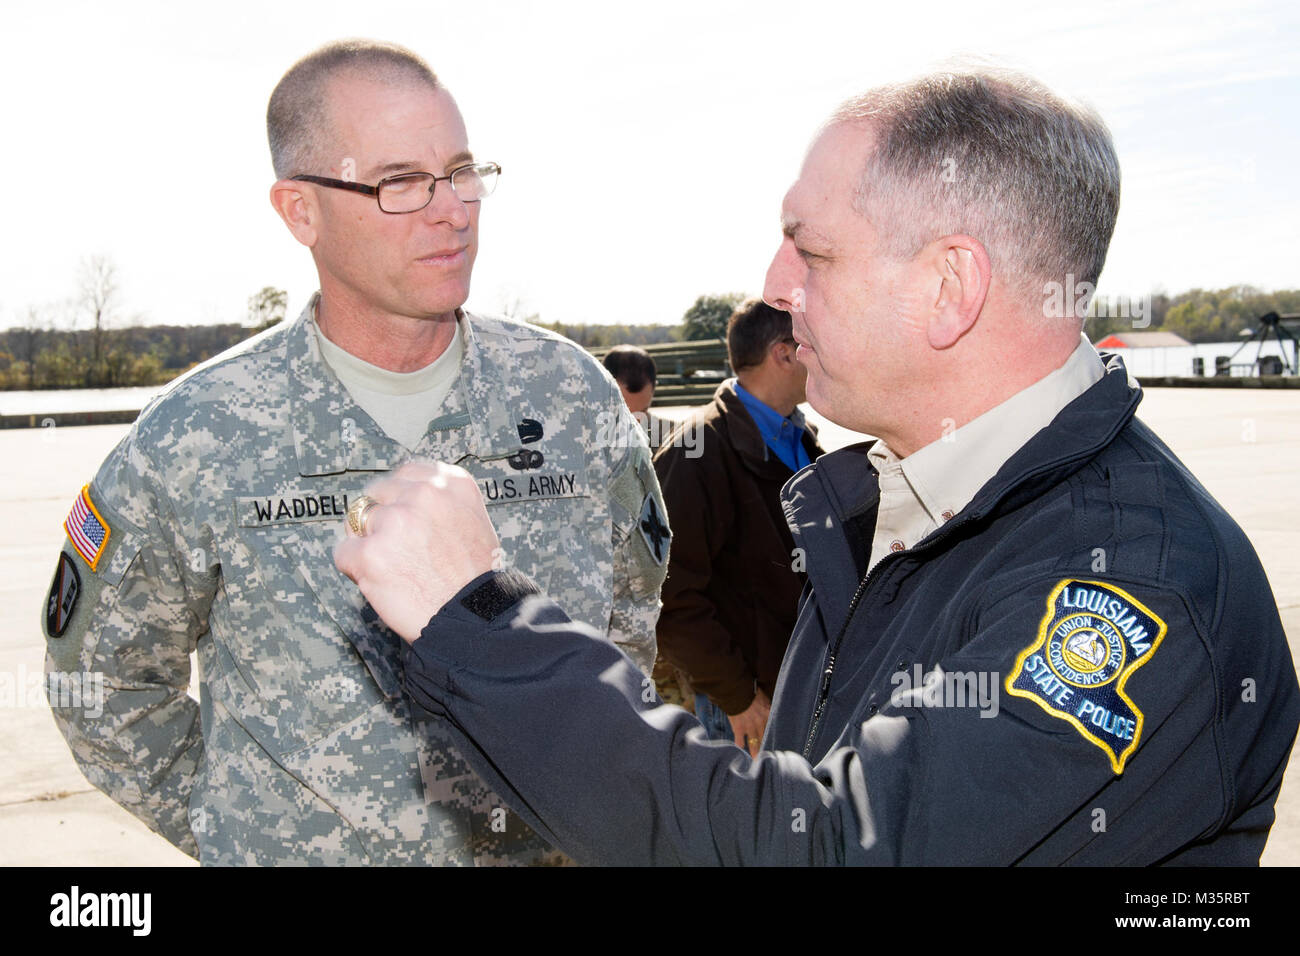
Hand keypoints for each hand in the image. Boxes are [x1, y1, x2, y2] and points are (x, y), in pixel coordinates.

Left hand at [334, 462, 500, 642]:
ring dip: (367, 542)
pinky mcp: (370, 553)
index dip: (399, 498)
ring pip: (357, 521)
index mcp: (451, 484)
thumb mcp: (473, 522)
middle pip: (377, 493)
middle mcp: (423, 495)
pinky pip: (342, 553)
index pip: (406, 473)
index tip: (403, 516)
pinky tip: (377, 581)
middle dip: (381, 518)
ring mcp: (395, 522)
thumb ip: (442, 503)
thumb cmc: (475, 578)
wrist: (474, 618)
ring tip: (391, 567)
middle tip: (397, 548)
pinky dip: (354, 569)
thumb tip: (405, 500)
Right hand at [730, 687, 770, 755]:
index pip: (772, 728)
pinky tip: (740, 750)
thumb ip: (766, 706)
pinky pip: (740, 741)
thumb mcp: (762, 697)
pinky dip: (739, 745)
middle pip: (764, 738)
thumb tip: (769, 709)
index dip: (772, 736)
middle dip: (766, 747)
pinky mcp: (739, 729)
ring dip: (755, 752)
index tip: (775, 744)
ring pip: (754, 744)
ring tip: (756, 760)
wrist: (736, 691)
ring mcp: (750, 727)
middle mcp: (760, 723)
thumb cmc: (749, 691)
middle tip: (768, 756)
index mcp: (767, 714)